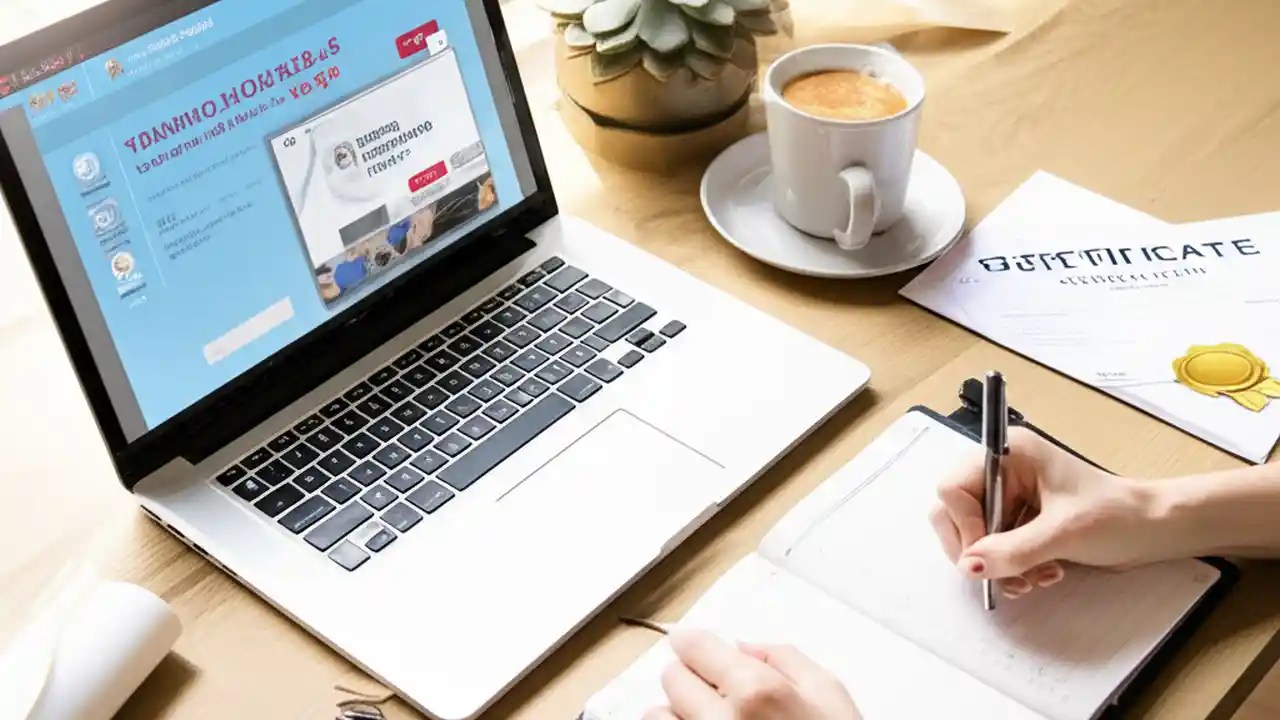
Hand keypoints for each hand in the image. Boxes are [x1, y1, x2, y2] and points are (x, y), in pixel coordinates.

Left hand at [644, 630, 859, 719]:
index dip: (695, 645)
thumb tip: (744, 647)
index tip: (695, 647)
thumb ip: (784, 658)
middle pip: (672, 677)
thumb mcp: (830, 695)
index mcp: (756, 692)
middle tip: (717, 690)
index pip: (691, 646)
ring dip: (678, 713)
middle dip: (692, 678)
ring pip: (657, 716)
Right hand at [931, 427, 1160, 598]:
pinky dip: (1013, 567)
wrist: (1154, 530)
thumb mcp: (1062, 533)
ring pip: (975, 535)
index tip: (985, 557)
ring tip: (1034, 579)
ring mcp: (1010, 495)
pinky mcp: (1020, 519)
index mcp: (1008, 454)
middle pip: (956, 512)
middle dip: (979, 550)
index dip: (963, 525)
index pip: (954, 488)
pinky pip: (995, 547)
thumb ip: (1012, 550)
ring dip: (1000, 564)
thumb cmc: (1116, 516)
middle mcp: (1002, 470)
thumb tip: (969, 567)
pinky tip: (1043, 574)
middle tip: (1003, 575)